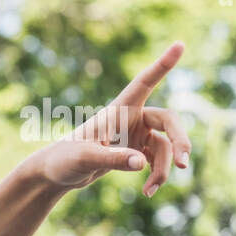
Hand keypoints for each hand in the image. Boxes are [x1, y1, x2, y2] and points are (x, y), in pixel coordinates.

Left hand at [28, 41, 192, 195]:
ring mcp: (134, 135)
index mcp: (117, 110)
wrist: (53, 175)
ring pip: (165, 146)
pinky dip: (156, 175)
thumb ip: (112, 159)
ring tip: (150, 190)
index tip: (180, 44)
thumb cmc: (63, 160)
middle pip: (168, 121)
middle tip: (183, 163)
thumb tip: (142, 163)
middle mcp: (130, 119)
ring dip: (163, 168)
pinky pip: (156, 160)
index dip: (162, 65)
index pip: (143, 83)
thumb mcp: (84, 159)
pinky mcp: (134, 152)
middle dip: (179, 141)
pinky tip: (148, 192)